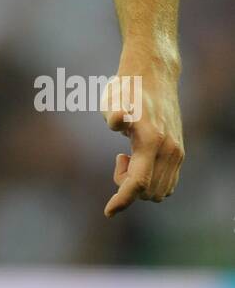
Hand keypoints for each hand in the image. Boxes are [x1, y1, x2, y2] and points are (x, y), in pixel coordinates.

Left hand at [100, 62, 183, 217]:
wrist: (153, 76)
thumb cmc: (125, 89)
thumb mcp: (111, 98)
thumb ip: (113, 114)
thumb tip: (116, 120)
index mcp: (150, 141)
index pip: (138, 183)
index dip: (122, 200)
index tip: (108, 211)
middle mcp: (168, 150)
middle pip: (147, 193)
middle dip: (128, 187)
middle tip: (120, 159)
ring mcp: (177, 152)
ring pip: (160, 193)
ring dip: (141, 185)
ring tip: (129, 157)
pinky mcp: (179, 153)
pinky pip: (168, 185)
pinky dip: (152, 182)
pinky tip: (140, 160)